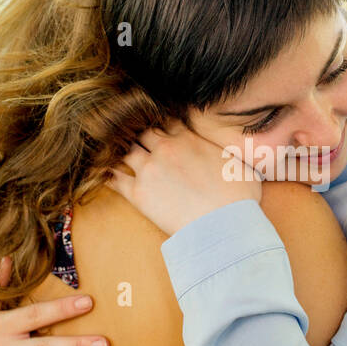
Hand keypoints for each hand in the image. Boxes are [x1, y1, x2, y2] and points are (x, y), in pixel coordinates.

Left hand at [108, 122, 261, 236]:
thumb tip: (238, 155)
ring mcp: (149, 169)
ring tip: (112, 150)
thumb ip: (232, 155)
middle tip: (129, 135)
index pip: (165, 120)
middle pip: (141, 131)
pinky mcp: (138, 193)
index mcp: (189, 138)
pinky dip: (107, 174)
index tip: (155, 126)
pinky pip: (114, 178)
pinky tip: (102, 172)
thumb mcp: (244, 166)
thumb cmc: (239, 199)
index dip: (159, 122)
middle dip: (136, 132)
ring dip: (119, 149)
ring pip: (125, 150)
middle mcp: (165, 148)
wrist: (224, 226)